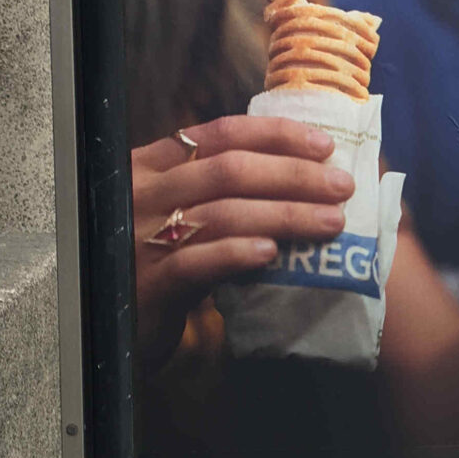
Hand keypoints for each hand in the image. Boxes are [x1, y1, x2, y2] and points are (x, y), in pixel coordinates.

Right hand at [132, 115, 353, 363]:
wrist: (116, 324)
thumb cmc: (163, 263)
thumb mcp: (183, 216)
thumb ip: (223, 192)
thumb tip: (304, 173)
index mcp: (154, 165)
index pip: (220, 134)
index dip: (276, 135)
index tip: (324, 146)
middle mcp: (145, 193)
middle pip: (230, 170)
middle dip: (294, 175)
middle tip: (342, 187)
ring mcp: (142, 238)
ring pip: (223, 212)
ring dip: (284, 213)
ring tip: (330, 221)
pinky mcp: (149, 283)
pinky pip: (198, 262)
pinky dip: (238, 253)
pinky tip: (273, 252)